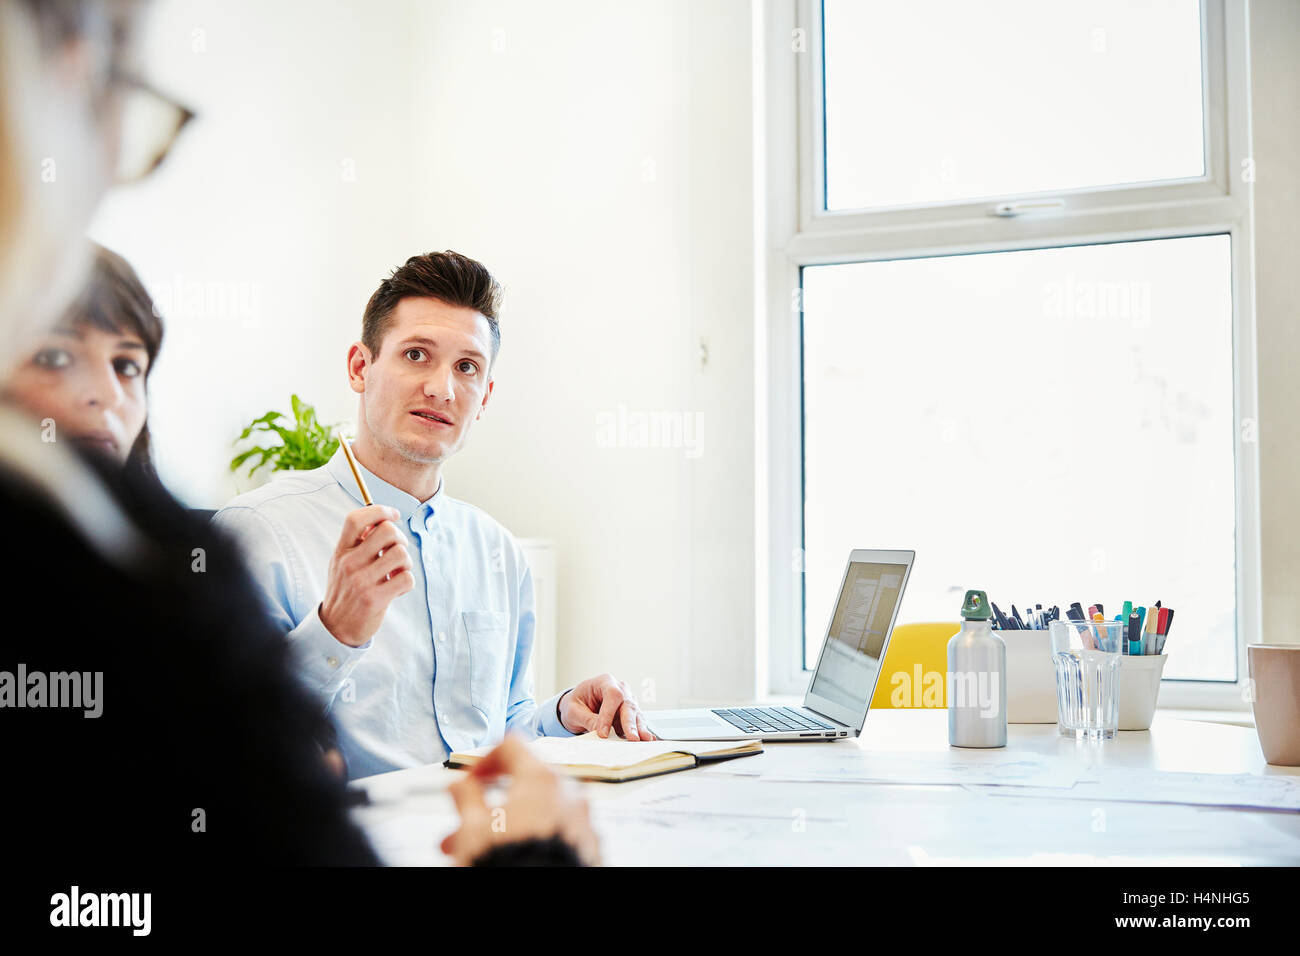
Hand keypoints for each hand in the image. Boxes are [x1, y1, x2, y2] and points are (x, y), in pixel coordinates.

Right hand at [318, 505, 414, 646]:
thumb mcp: (342, 563)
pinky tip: (396, 587)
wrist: (337, 628)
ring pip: (401, 554)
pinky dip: (407, 581)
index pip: (356, 519)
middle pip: (387, 531)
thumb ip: (358, 543)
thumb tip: (382, 519)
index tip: (393, 515)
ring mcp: (362, 581)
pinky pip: (406, 578)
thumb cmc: (346, 590)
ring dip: (406, 562)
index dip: (379, 510)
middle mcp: (350, 563)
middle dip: (400, 538)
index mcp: (341, 551)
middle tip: (396, 551)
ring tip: (396, 572)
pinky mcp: (375, 599)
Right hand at [440, 735, 599, 865]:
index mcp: (542, 779)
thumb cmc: (511, 862)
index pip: (512, 746)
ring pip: (540, 813)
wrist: (544, 897)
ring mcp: (584, 821)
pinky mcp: (590, 846)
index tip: (471, 781)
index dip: (484, 761)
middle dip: (492, 805)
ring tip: (482, 851)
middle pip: (526, 785)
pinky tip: (516, 857)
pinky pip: (559, 833)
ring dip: (510, 826)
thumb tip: (460, 787)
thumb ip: (465, 798)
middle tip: (467, 826)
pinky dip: (536, 838)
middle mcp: (570, 794)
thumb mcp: (473, 829)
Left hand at [559, 674, 654, 739]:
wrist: (579, 705)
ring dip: (639, 728)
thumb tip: (601, 731)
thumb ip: (587, 719)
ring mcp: (627, 700)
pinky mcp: (631, 713)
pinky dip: (640, 731)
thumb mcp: (574, 710)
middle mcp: (620, 688)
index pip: (612, 695)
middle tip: (632, 738)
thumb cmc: (576, 703)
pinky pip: (637, 721)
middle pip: (628, 704)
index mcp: (604, 681)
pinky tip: (646, 739)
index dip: (609, 714)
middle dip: (630, 722)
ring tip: (644, 740)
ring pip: (635, 714)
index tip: (603, 733)